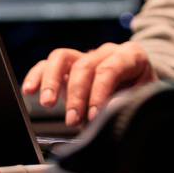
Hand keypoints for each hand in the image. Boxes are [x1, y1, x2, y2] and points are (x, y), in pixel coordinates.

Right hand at [21, 43, 156, 126]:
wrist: (140, 86)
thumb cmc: (142, 94)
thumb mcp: (144, 99)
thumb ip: (129, 104)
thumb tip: (109, 116)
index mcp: (130, 55)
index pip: (109, 69)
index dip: (99, 93)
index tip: (94, 116)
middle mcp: (105, 52)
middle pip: (84, 66)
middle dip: (77, 95)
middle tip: (73, 120)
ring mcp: (85, 56)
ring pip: (61, 57)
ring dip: (52, 82)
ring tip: (48, 104)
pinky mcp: (68, 66)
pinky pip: (47, 65)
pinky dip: (37, 76)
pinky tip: (29, 91)